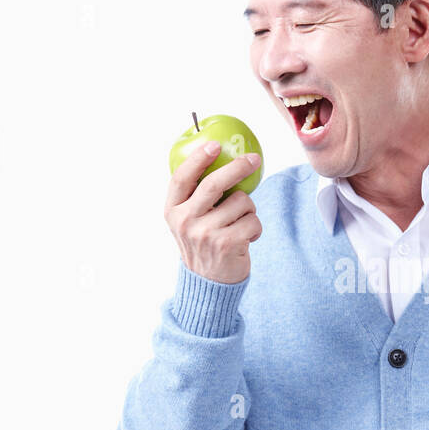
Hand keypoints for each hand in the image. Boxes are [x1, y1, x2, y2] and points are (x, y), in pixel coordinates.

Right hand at [164, 141, 262, 284]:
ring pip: (241, 202)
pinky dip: (256, 227)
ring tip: (241, 222)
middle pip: (214, 184)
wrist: (209, 284)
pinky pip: (253, 221)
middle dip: (237, 167)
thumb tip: (220, 159)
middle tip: (253, 159)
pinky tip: (247, 238)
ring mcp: (206, 233)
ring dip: (249, 209)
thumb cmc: (203, 243)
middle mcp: (185, 221)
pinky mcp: (227, 244)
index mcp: (172, 211)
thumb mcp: (187, 221)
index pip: (182, 178)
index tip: (214, 145)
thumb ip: (195, 197)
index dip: (198, 159)